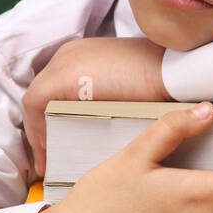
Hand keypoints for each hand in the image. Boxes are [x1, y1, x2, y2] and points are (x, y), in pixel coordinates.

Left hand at [21, 36, 171, 177]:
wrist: (177, 74)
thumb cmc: (164, 83)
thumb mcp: (132, 86)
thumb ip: (112, 97)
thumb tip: (103, 123)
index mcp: (85, 52)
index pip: (55, 88)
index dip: (51, 117)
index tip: (55, 142)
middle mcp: (70, 52)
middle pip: (43, 95)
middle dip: (42, 127)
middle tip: (48, 156)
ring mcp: (64, 61)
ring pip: (36, 101)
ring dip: (40, 132)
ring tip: (48, 160)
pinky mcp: (63, 76)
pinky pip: (35, 106)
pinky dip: (38, 132)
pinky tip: (49, 155)